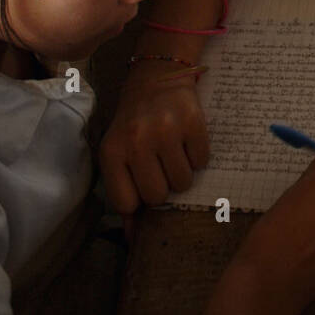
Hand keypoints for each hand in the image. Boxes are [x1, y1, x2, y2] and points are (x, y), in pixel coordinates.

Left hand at [100, 68, 209, 213]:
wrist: (156, 77)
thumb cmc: (134, 123)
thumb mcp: (118, 152)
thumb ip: (123, 190)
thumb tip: (132, 237)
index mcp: (112, 152)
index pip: (126, 203)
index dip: (137, 200)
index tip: (141, 185)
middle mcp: (136, 142)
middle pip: (158, 195)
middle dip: (163, 187)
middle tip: (160, 166)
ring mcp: (166, 131)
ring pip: (183, 182)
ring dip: (182, 172)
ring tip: (173, 151)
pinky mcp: (193, 122)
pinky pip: (202, 161)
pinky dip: (197, 156)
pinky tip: (186, 139)